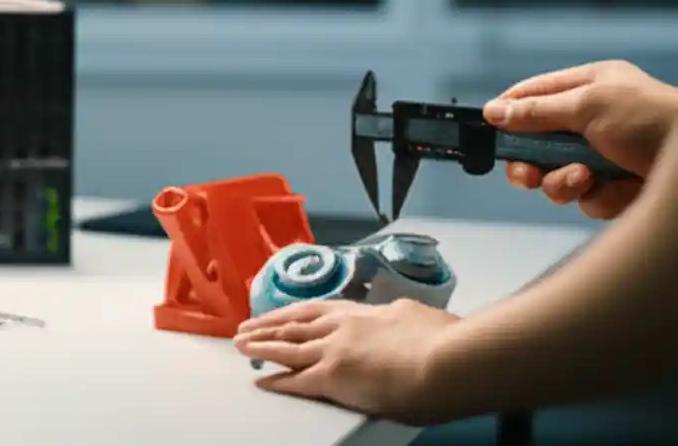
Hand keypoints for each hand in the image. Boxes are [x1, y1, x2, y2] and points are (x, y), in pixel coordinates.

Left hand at [233, 299, 460, 425]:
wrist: (447, 359)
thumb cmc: (444, 340)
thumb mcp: (415, 316)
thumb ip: (397, 318)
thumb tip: (398, 320)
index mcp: (362, 311)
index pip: (318, 310)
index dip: (294, 313)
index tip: (278, 313)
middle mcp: (341, 326)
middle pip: (294, 325)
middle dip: (268, 326)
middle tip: (246, 327)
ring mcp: (334, 350)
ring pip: (287, 347)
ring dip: (261, 347)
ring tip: (241, 347)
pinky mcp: (332, 377)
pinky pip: (296, 379)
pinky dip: (276, 380)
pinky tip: (261, 380)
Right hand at [483, 60, 677, 218]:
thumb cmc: (654, 121)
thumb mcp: (588, 106)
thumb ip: (536, 111)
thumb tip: (493, 111)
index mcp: (590, 87)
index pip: (534, 95)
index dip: (509, 112)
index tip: (489, 130)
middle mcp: (595, 120)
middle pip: (537, 144)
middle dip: (530, 162)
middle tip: (527, 174)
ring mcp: (606, 155)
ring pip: (557, 176)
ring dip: (564, 182)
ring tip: (584, 178)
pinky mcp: (617, 186)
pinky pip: (586, 198)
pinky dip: (596, 197)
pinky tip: (615, 189)